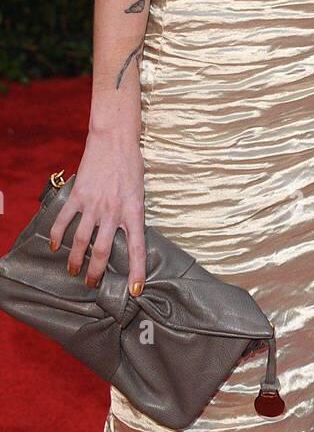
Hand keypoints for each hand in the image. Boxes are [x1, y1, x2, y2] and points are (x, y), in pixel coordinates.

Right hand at [48, 133, 145, 294]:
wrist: (115, 140)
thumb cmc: (132, 164)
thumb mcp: (139, 191)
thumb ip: (132, 213)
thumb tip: (127, 234)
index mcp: (134, 211)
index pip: (138, 248)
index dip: (136, 271)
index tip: (135, 290)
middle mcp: (114, 211)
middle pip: (103, 252)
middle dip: (96, 273)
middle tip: (91, 283)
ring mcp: (94, 204)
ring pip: (81, 241)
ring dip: (75, 259)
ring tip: (73, 270)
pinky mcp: (79, 196)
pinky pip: (64, 220)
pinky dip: (58, 235)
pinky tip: (55, 246)